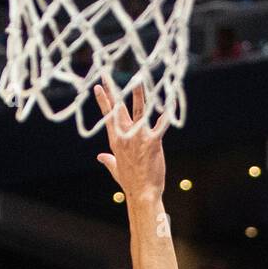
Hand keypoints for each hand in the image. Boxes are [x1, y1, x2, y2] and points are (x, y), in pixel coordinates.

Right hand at [94, 80, 167, 201]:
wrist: (142, 194)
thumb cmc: (130, 184)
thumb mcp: (116, 170)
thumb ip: (108, 161)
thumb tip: (100, 157)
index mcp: (116, 141)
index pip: (108, 116)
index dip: (103, 100)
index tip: (98, 87)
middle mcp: (125, 136)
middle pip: (119, 108)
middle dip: (113, 90)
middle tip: (108, 74)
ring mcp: (139, 137)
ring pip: (140, 110)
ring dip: (139, 93)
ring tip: (139, 78)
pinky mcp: (153, 142)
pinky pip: (161, 124)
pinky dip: (166, 113)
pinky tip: (169, 101)